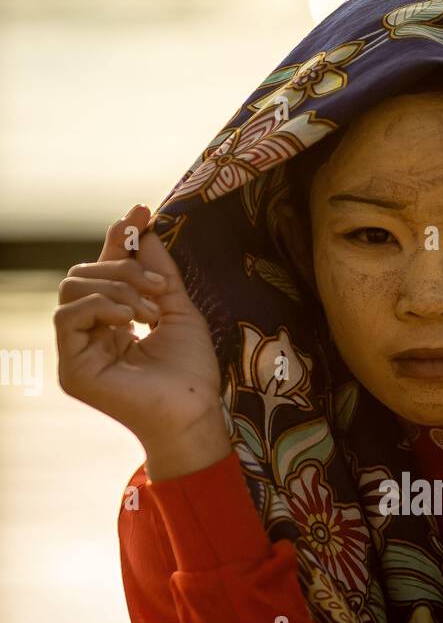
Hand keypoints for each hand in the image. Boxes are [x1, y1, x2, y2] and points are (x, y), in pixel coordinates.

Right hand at [54, 204, 230, 476]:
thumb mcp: (178, 308)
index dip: (118, 240)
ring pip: (72, 289)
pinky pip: (66, 316)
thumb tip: (140, 224)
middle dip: (122, 268)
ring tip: (149, 310)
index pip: (103, 271)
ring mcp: (76, 352)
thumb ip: (158, 269)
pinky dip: (99, 306)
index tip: (141, 210)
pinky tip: (130, 320)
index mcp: (112, 322)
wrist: (195, 412)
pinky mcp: (71, 368)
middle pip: (82, 274)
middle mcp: (89, 335)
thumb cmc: (191, 372)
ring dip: (115, 288)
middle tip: (159, 288)